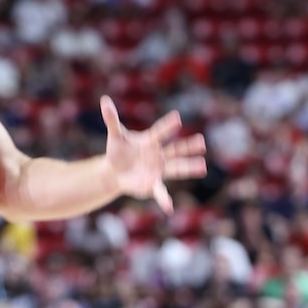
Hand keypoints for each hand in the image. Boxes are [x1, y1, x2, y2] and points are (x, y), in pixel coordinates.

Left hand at [99, 95, 206, 214]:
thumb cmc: (119, 150)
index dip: (167, 126)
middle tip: (202, 142)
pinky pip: (160, 192)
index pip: (159, 132)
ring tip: (203, 167)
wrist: (115, 170)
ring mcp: (158, 170)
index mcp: (150, 141)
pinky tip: (169, 207)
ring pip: (177, 168)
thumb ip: (112, 119)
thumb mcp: (116, 135)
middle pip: (176, 150)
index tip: (177, 118)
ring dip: (189, 168)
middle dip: (189, 146)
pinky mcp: (152, 184)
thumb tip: (104, 100)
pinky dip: (164, 199)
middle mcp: (159, 155)